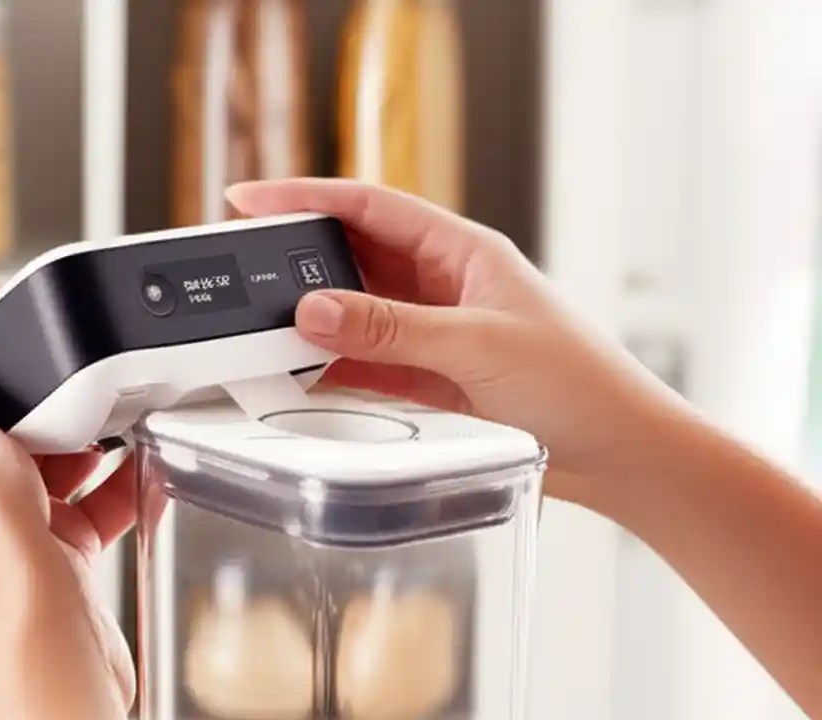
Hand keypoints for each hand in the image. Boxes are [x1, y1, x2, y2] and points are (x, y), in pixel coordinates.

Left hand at [0, 288, 134, 719]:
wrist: (50, 641)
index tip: (6, 302)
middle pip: (15, 420)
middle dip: (51, 392)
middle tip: (83, 364)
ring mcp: (24, 523)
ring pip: (63, 459)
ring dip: (94, 436)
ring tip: (123, 409)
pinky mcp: (66, 550)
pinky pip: (100, 501)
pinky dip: (125, 482)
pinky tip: (145, 466)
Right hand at [227, 178, 690, 505]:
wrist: (621, 455)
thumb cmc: (578, 384)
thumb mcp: (476, 346)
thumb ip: (390, 329)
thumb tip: (312, 310)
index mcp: (462, 251)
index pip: (371, 207)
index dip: (308, 197)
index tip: (251, 200)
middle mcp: (442, 285)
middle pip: (353, 258)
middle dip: (298, 261)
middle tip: (243, 273)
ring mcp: (433, 334)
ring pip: (353, 314)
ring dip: (311, 321)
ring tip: (258, 329)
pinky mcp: (429, 381)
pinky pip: (363, 364)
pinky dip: (330, 368)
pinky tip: (299, 375)